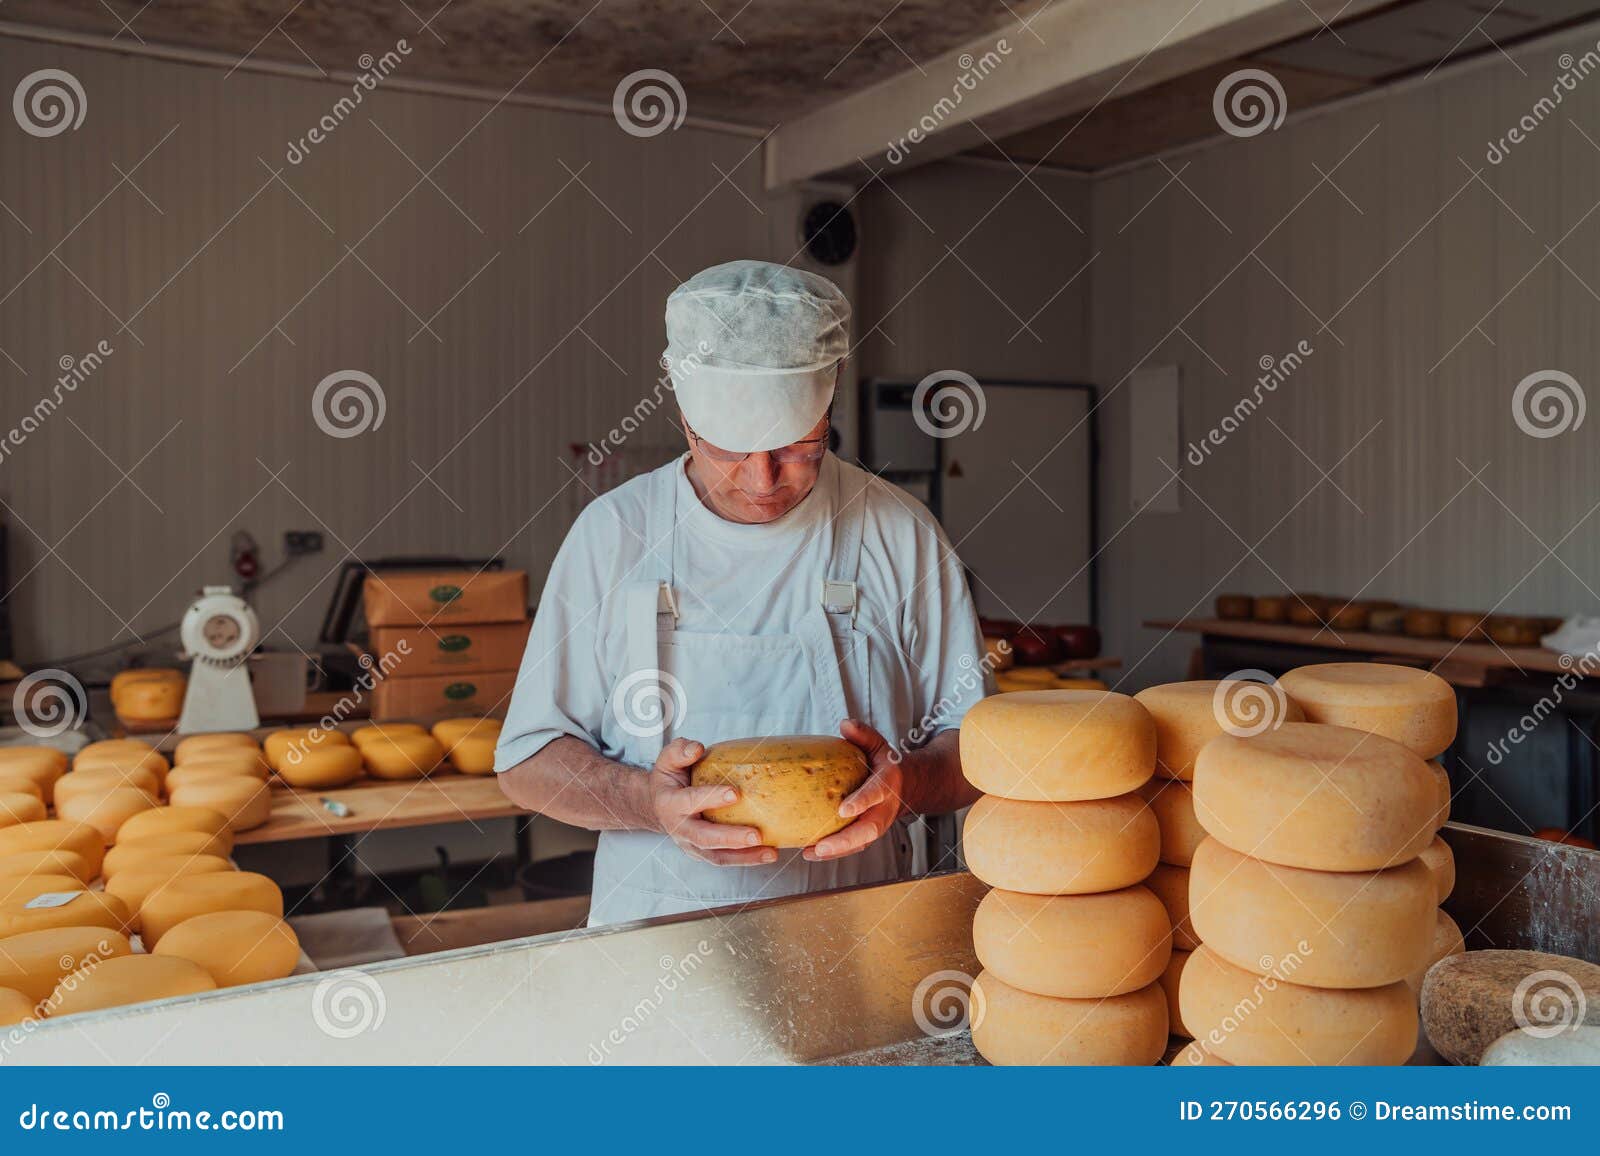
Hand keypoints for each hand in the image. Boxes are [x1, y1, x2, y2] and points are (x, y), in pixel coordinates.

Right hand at [649, 737, 776, 866]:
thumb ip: (679, 751)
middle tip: (756, 834)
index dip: (711, 798)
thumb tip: (697, 748)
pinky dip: (747, 859)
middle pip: (705, 838)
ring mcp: (690, 845)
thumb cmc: (669, 779)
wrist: (656, 806)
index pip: (690, 801)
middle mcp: (679, 828)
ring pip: (717, 856)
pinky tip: (768, 854)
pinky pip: (725, 860)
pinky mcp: (703, 854)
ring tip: (771, 853)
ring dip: (745, 856)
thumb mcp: (667, 760)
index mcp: (670, 803)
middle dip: (731, 837)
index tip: (735, 793)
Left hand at [805, 719, 903, 861]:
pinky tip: (811, 852)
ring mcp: (877, 824)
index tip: (843, 810)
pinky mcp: (868, 834)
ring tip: (811, 852)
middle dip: (846, 840)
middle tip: (822, 846)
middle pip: (869, 830)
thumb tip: (845, 724)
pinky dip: (834, 852)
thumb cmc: (885, 764)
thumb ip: (863, 734)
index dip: (862, 802)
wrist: (906, 786)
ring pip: (860, 843)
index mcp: (888, 784)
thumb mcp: (878, 744)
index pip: (876, 794)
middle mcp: (885, 809)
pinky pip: (853, 846)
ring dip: (836, 851)